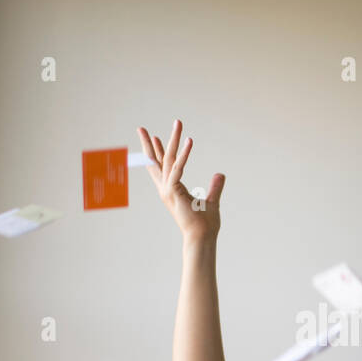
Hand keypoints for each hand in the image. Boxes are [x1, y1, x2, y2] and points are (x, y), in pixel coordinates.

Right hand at [137, 119, 225, 241]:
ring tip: (177, 123)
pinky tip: (189, 141)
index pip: (161, 167)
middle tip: (141, 127)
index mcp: (172, 190)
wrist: (202, 237)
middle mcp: (166, 188)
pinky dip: (184, 154)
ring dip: (173, 140)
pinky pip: (178, 168)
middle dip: (148, 143)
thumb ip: (215, 187)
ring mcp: (168, 190)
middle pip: (155, 161)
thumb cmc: (205, 224)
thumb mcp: (212, 200)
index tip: (153, 137)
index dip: (157, 152)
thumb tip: (220, 174)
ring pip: (168, 159)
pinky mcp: (174, 191)